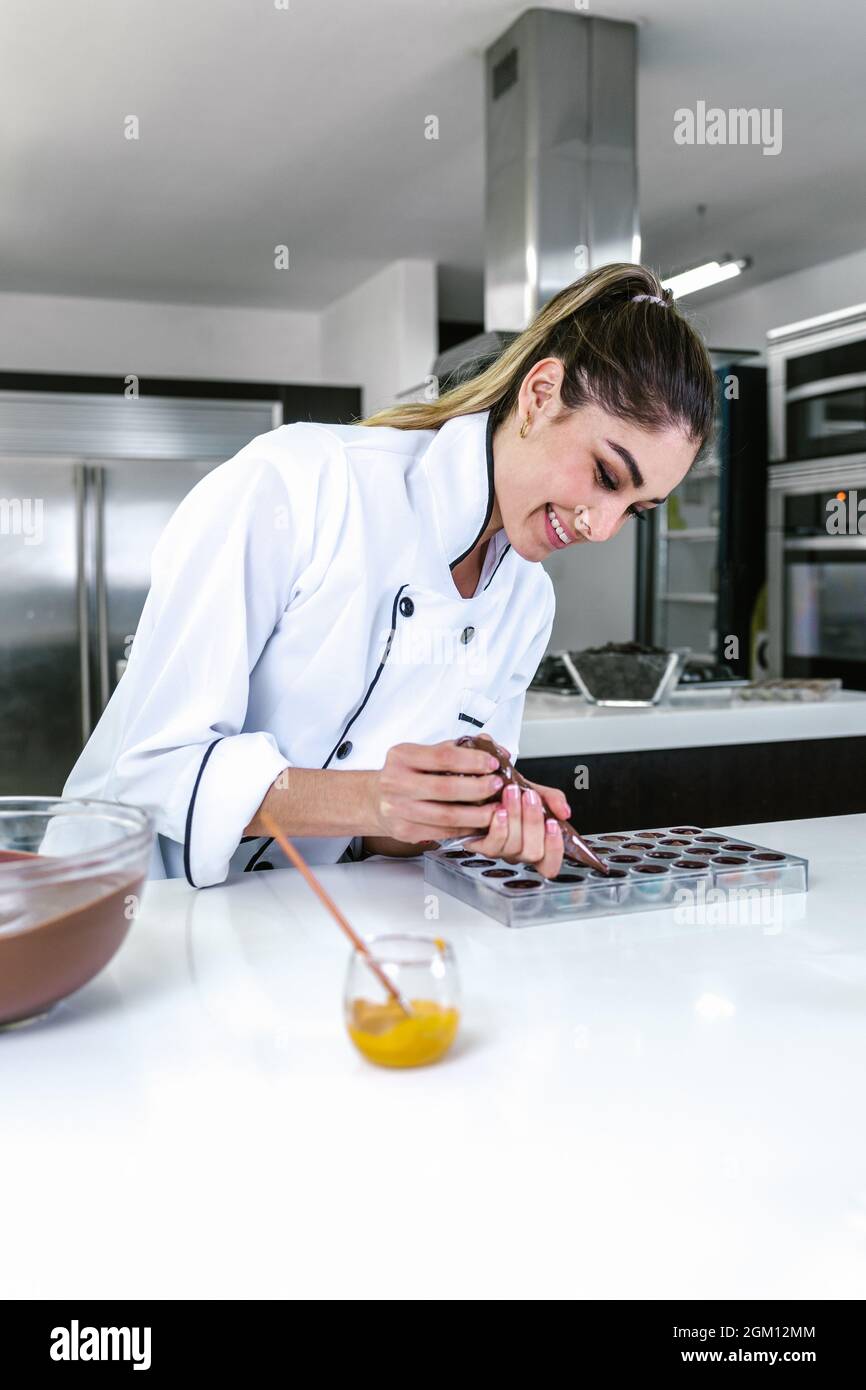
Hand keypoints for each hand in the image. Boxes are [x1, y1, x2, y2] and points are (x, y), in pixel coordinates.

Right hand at [368, 740, 505, 844]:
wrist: (376, 800)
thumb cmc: (405, 774)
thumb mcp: (422, 754)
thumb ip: (456, 749)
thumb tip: (493, 748)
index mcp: (402, 757)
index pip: (443, 756)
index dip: (472, 760)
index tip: (492, 763)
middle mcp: (396, 782)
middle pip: (446, 788)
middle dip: (478, 788)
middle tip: (497, 786)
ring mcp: (399, 809)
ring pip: (446, 816)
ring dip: (477, 814)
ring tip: (494, 809)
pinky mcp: (405, 831)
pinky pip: (442, 832)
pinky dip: (465, 829)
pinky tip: (478, 824)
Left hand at [462, 778, 570, 878]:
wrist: (483, 784)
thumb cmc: (510, 791)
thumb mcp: (537, 791)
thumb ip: (554, 800)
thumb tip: (565, 812)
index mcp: (536, 843)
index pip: (550, 864)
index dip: (555, 849)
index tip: (553, 824)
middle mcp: (518, 851)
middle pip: (534, 853)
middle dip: (534, 822)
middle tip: (530, 797)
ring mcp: (500, 850)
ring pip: (513, 847)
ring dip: (515, 817)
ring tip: (512, 792)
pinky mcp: (479, 845)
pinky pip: (492, 846)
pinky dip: (498, 827)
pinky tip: (499, 810)